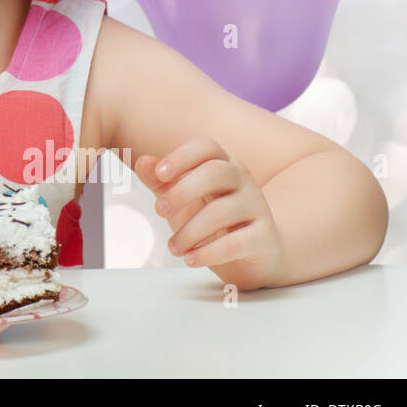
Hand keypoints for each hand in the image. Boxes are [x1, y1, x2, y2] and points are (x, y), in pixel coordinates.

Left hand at [134, 138, 286, 289]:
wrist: (254, 258)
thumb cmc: (212, 222)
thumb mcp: (182, 200)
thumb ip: (161, 182)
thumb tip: (142, 162)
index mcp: (223, 165)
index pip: (206, 147)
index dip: (181, 157)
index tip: (159, 174)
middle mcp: (243, 181)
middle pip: (215, 172)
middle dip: (182, 191)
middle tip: (159, 211)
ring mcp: (258, 208)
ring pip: (222, 211)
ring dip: (189, 231)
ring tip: (174, 247)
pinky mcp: (264, 238)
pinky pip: (237, 242)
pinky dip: (208, 252)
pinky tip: (190, 259)